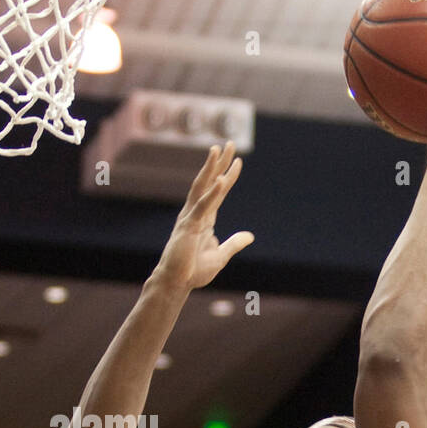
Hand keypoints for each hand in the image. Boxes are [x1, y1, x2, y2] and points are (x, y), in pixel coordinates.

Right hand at [152, 143, 253, 291]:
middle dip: (218, 163)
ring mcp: (191, 218)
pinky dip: (212, 194)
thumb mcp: (220, 256)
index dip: (228, 176)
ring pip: (201, 188)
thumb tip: (249, 236)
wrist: (176, 283)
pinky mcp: (188, 227)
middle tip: (228, 143)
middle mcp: (196, 213)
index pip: (218, 192)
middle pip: (209, 182)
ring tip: (217, 150)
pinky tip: (220, 180)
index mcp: (205, 219)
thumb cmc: (193, 271)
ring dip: (210, 168)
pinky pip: (202, 207)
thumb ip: (234, 243)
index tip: (238, 161)